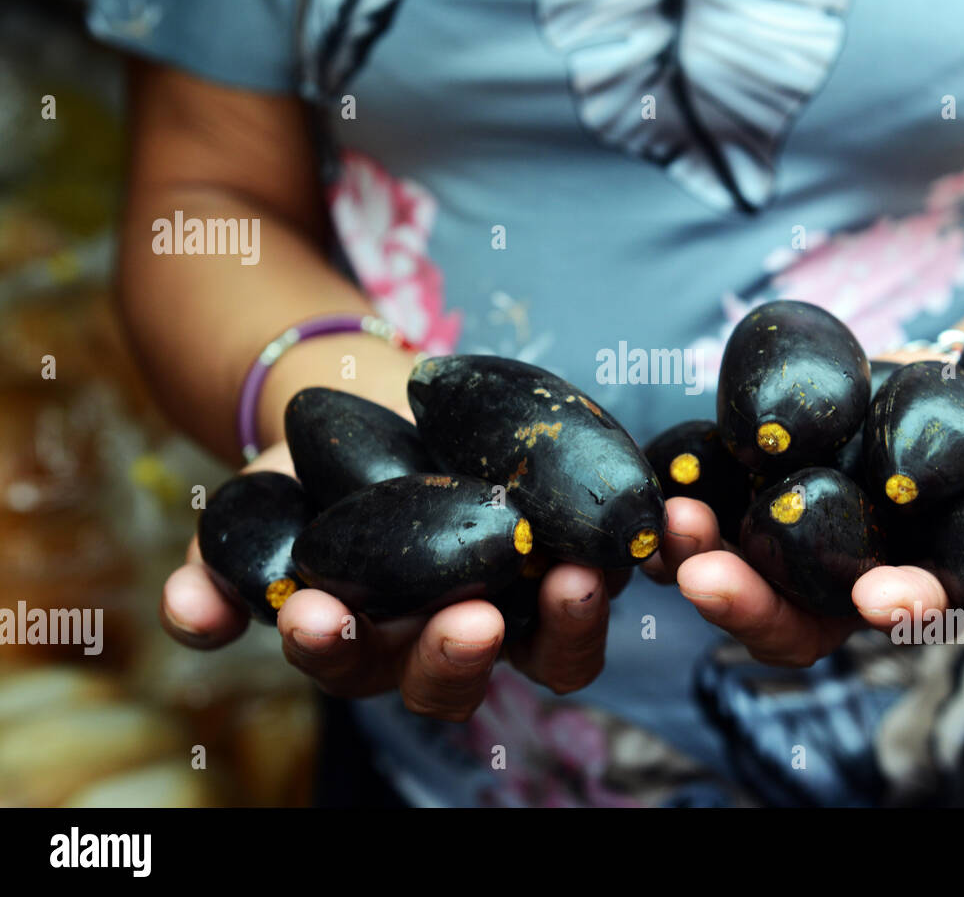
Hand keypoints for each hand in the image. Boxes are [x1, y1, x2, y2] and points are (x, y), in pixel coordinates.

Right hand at [162, 442, 617, 720]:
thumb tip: (189, 612)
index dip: (332, 646)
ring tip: (572, 576)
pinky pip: (618, 568)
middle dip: (459, 654)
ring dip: (568, 623)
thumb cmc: (315, 470)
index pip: (348, 664)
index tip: (314, 613)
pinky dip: (639, 554)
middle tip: (470, 619)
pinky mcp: (582, 553)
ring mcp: (524, 604)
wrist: (386, 405)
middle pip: (461, 675)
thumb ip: (219, 562)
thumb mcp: (261, 507)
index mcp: (369, 640)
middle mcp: (450, 636)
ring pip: (554, 648)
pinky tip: (657, 527)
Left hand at [646, 350, 963, 665]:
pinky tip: (666, 473)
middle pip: (792, 610)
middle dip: (750, 601)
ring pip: (740, 561)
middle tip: (707, 576)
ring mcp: (804, 528)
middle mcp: (850, 573)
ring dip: (701, 549)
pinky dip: (691, 486)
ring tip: (675, 519)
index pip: (900, 612)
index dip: (894, 609)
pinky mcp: (769, 474)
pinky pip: (719, 492)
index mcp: (922, 585)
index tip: (880, 598)